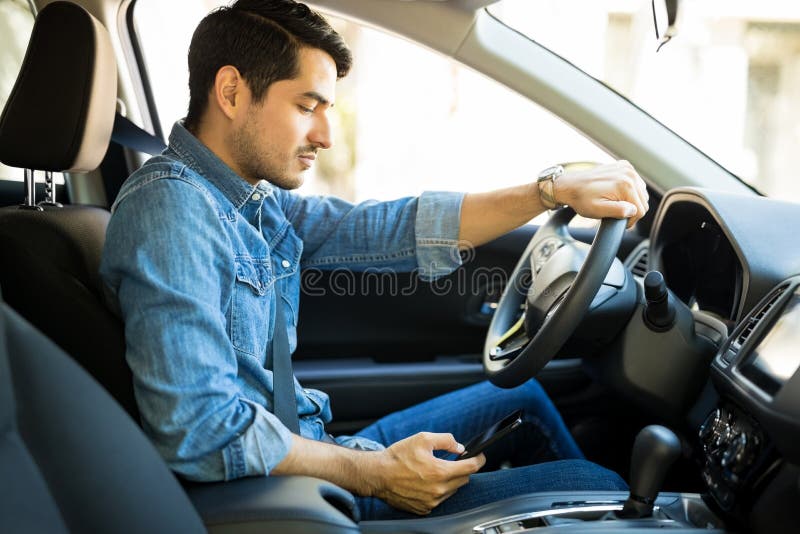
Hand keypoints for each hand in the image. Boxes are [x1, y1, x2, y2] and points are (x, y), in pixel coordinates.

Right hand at [371, 432, 485, 514]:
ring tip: (434, 470)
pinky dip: (438, 490)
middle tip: (452, 460)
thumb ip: (445, 440)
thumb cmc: (397, 457)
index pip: (470, 468)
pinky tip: (426, 481)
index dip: (478, 460)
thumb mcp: (422, 439)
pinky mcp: (424, 509)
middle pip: (463, 479)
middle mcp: (438, 490)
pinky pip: (439, 499)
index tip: (480, 456)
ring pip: (452, 490)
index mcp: (440, 472)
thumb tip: (459, 447)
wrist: (377, 475)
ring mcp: (431, 502)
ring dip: (449, 480)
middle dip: (461, 469)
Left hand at [553, 160, 648, 228]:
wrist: (570, 185)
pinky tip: (617, 194)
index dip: (630, 220)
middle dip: (631, 210)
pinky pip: (636, 183)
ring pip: (641, 193)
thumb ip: (617, 211)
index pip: (641, 209)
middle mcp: (629, 174)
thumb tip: (633, 210)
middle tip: (615, 214)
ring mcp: (627, 168)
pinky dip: (629, 190)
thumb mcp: (598, 210)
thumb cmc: (581, 199)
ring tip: (615, 204)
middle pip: (643, 201)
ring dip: (631, 201)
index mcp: (625, 184)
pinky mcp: (624, 166)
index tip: (618, 221)